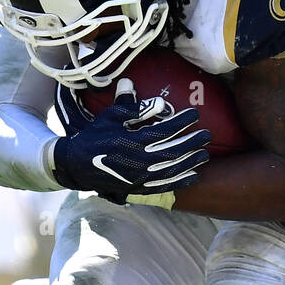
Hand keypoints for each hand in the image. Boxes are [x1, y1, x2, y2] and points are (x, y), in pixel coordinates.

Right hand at [50, 84, 210, 201]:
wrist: (77, 164)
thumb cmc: (96, 136)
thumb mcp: (111, 116)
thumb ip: (132, 106)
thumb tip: (152, 97)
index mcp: (133, 140)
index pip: (165, 130)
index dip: (182, 122)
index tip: (194, 115)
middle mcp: (139, 161)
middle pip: (173, 151)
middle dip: (192, 142)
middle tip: (207, 135)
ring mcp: (139, 177)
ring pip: (172, 170)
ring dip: (190, 162)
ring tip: (205, 155)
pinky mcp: (138, 188)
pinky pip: (163, 186)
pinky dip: (179, 182)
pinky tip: (193, 175)